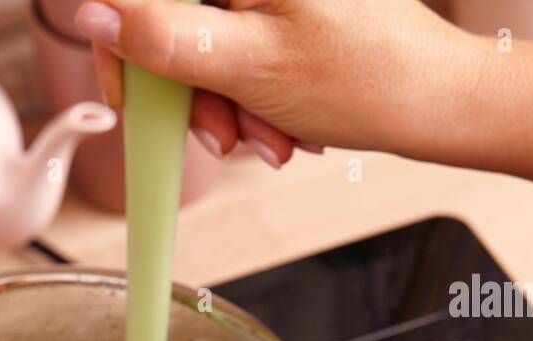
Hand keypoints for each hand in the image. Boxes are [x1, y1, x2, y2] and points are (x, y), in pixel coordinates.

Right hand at [74, 0, 468, 163]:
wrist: (439, 100)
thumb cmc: (367, 79)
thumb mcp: (249, 65)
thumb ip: (163, 36)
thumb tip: (94, 10)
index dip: (120, 42)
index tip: (132, 94)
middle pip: (170, 18)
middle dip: (188, 88)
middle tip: (220, 134)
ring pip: (202, 41)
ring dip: (221, 102)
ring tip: (267, 137)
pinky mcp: (283, 6)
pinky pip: (234, 47)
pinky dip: (245, 93)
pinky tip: (279, 121)